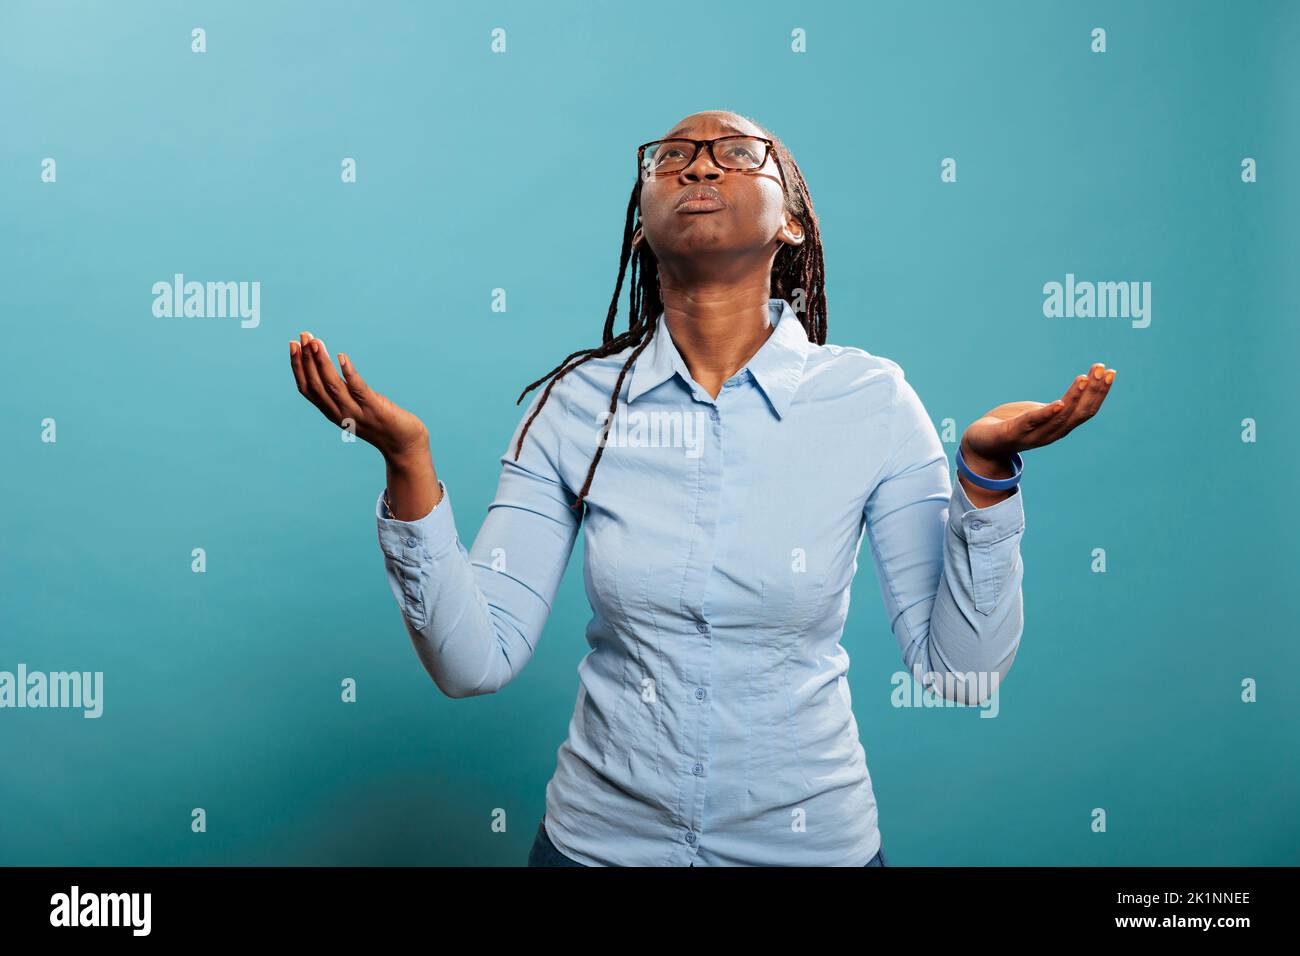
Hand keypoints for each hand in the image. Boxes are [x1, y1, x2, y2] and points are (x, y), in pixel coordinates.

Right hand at [289, 331, 429, 464]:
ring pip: (332, 385)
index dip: (298, 367)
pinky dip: (348, 373)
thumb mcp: (355, 406)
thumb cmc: (381, 422)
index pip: (307, 389)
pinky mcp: (375, 409)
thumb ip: (343, 392)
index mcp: (332, 412)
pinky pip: (358, 389)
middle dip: (306, 359)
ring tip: (315, 342)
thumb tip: (332, 367)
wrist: (404, 445)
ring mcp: (357, 413)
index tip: (293, 346)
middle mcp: (340, 413)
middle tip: (303, 336)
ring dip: (321, 362)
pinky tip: (342, 357)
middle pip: (316, 385)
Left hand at [961, 362, 1116, 474]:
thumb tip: (1081, 385)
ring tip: (1084, 378)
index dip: (1100, 392)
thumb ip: (1058, 406)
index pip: (1086, 410)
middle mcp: (1051, 433)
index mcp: (1059, 427)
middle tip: (1104, 370)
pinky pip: (1032, 423)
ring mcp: (1033, 435)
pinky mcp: (1012, 434)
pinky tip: (1059, 403)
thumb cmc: (1012, 424)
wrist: (981, 443)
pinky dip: (1047, 414)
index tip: (1110, 372)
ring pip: (1060, 418)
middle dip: (1094, 391)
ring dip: (1074, 397)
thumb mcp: (1040, 413)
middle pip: (1079, 413)